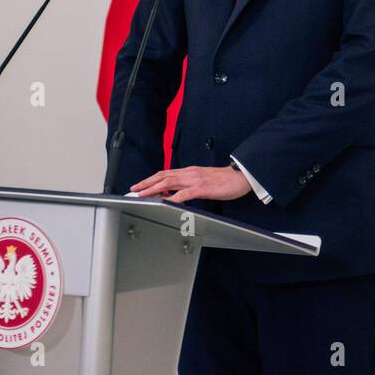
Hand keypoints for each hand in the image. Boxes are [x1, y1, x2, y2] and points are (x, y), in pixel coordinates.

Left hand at [130, 166, 252, 202]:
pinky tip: (164, 203)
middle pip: (162, 176)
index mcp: (190, 172)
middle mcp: (189, 173)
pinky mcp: (201, 188)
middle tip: (133, 190)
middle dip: (146, 183)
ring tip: (141, 195)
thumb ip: (191, 184)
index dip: (151, 179)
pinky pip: (183, 193)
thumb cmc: (226, 180)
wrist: (241, 176)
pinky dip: (171, 198)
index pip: (166, 174)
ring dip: (152, 189)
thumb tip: (179, 193)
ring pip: (168, 183)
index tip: (140, 186)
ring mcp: (194, 180)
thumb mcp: (205, 180)